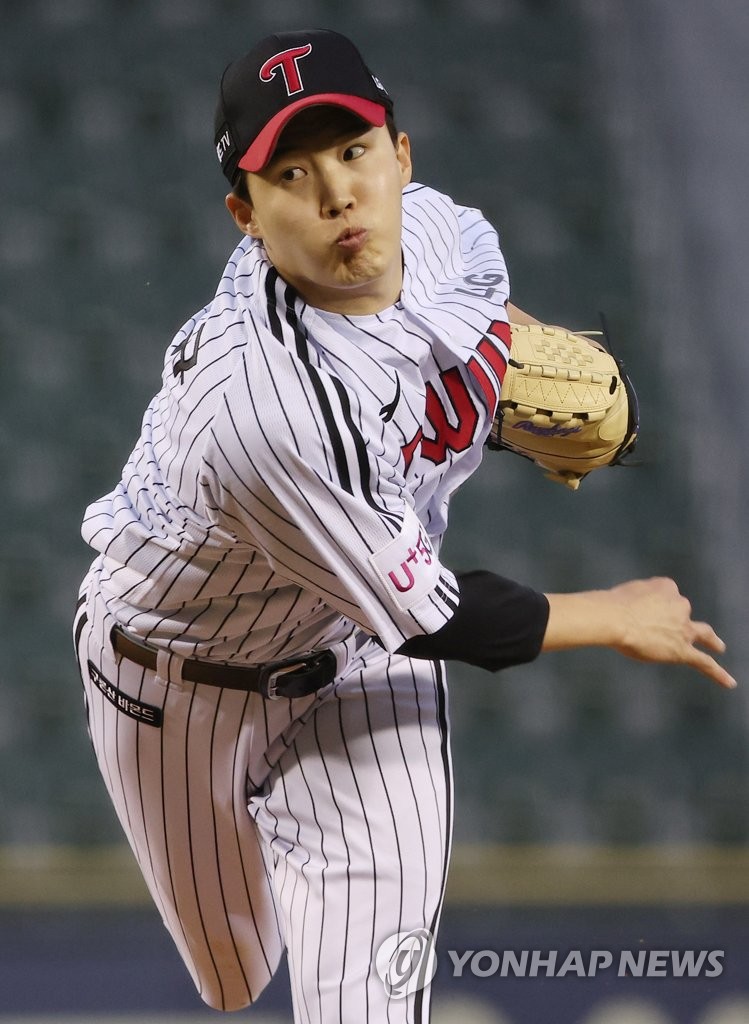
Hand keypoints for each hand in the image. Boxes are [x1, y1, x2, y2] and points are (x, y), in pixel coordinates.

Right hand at [607, 577, 735, 688]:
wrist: (616, 618)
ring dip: (712, 640)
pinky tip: (730, 683)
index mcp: (666, 587)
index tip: (642, 608)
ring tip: (719, 647)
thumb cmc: (613, 605)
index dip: (655, 604)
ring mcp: (684, 629)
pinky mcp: (682, 650)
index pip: (668, 595)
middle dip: (675, 619)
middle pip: (682, 613)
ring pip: (703, 634)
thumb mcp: (626, 591)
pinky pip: (704, 663)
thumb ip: (638, 597)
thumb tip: (636, 608)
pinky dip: (718, 674)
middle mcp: (680, 605)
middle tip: (668, 626)